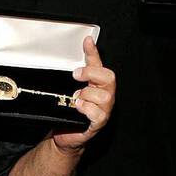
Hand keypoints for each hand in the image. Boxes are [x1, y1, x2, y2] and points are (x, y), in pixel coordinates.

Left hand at [52, 37, 115, 152]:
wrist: (66, 134)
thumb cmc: (71, 111)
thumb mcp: (70, 89)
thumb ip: (75, 72)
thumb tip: (74, 53)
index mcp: (98, 84)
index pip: (99, 63)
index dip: (94, 51)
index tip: (86, 41)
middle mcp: (105, 95)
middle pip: (109, 78)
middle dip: (92, 73)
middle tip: (76, 75)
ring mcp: (104, 109)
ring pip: (104, 97)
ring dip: (87, 95)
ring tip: (76, 98)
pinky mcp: (99, 123)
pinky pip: (98, 114)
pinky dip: (87, 109)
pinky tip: (78, 107)